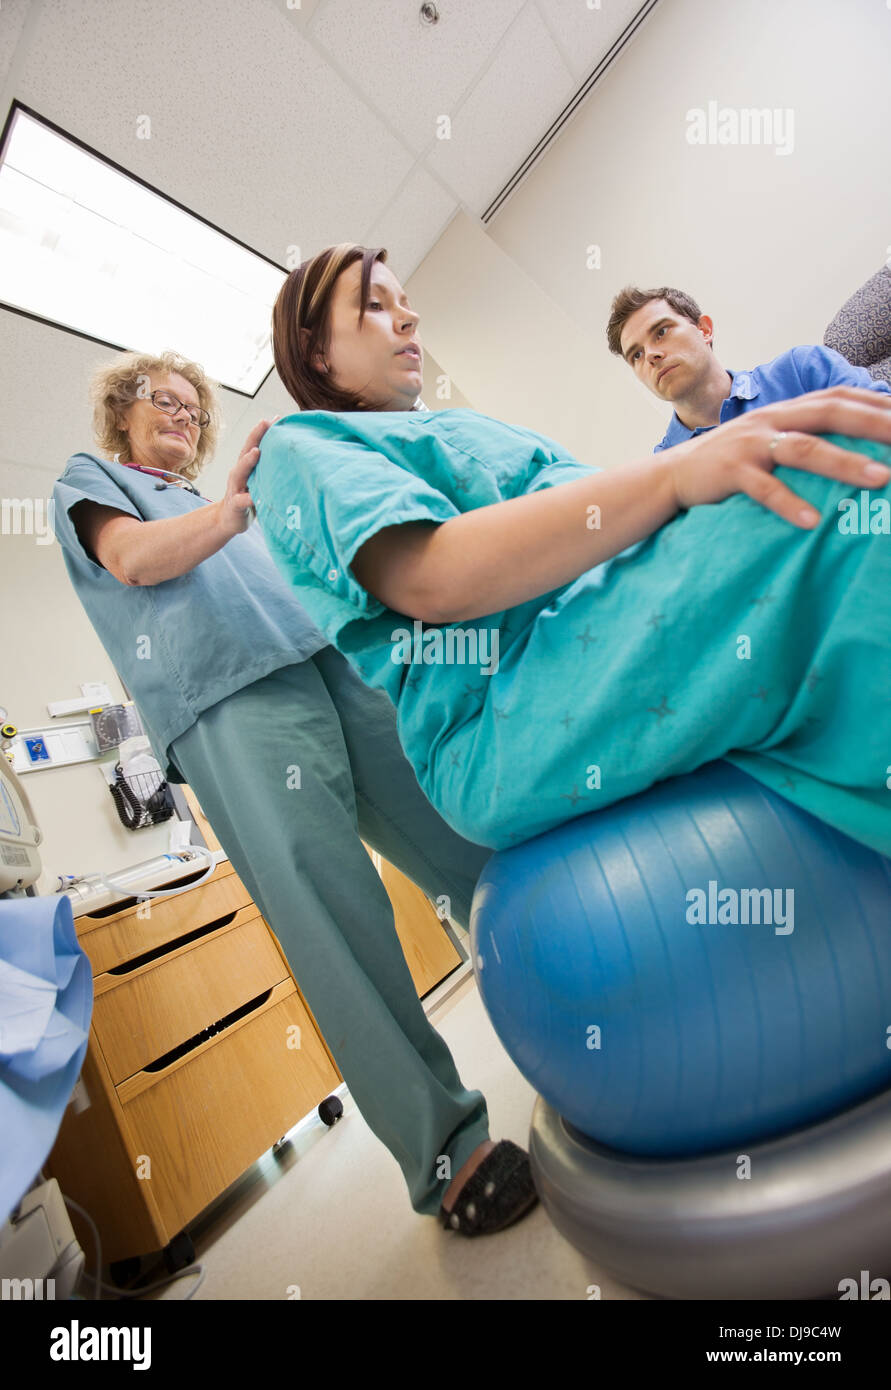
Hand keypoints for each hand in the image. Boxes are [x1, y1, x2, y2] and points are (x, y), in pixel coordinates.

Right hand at [218, 416, 277, 535]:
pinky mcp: (235, 504)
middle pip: (247, 451)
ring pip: (240, 471)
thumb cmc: (248, 497)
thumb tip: (293, 456)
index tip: (277, 417)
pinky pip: (241, 500)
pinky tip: (254, 496)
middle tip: (265, 422)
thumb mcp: (259, 480)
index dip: (264, 430)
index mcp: (247, 466)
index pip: (256, 444)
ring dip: (248, 461)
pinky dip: (248, 498)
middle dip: (255, 436)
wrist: (229, 519)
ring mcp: (236, 487)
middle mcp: (239, 473)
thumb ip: (269, 469)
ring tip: (256, 452)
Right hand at [668, 386, 890, 526]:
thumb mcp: (773, 437)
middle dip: (874, 425)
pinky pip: (764, 488)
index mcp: (788, 409)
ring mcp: (751, 444)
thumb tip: (855, 440)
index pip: (841, 398)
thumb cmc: (734, 459)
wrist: (674, 473)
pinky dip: (789, 504)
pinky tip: (812, 522)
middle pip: (830, 414)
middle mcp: (773, 419)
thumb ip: (807, 432)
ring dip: (844, 463)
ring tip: (881, 479)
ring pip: (803, 448)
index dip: (877, 404)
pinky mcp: (731, 472)